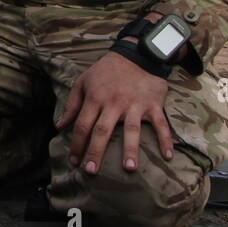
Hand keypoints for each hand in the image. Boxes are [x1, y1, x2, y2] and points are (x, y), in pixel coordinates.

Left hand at [56, 42, 174, 174]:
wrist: (136, 55)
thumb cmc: (105, 71)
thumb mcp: (83, 82)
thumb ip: (72, 105)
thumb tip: (59, 126)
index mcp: (95, 98)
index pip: (83, 125)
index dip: (77, 144)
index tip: (74, 161)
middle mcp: (114, 103)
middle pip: (103, 130)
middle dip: (96, 151)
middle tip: (91, 171)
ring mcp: (135, 105)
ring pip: (132, 130)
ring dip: (131, 149)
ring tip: (129, 168)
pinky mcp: (153, 105)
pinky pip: (161, 124)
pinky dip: (166, 139)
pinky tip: (168, 156)